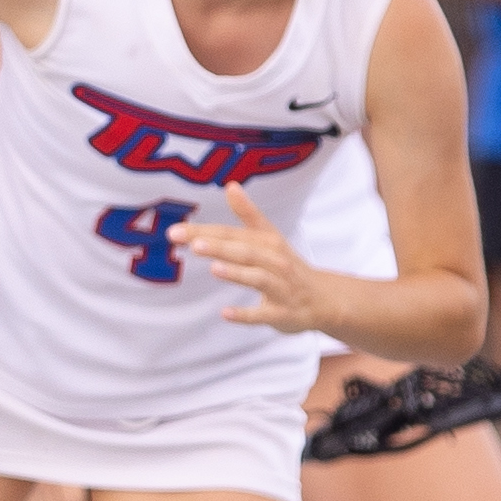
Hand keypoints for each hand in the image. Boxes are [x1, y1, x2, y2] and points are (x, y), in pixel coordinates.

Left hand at [177, 182, 326, 331]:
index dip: (205, 231)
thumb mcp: (270, 237)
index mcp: (268, 242)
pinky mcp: (282, 313)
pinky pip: (264, 314)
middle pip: (246, 252)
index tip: (176, 231)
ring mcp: (281, 288)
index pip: (233, 234)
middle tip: (191, 243)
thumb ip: (248, 213)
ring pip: (259, 278)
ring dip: (237, 273)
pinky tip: (225, 313)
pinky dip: (246, 314)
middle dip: (219, 247)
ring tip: (214, 267)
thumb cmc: (287, 265)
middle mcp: (276, 262)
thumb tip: (230, 185)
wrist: (324, 299)